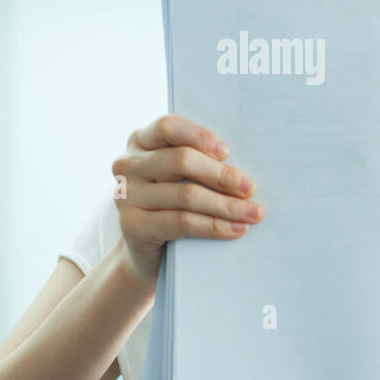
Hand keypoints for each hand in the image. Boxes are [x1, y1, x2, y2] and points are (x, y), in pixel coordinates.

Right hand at [111, 115, 263, 286]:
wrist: (147, 251)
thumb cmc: (172, 204)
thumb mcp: (179, 176)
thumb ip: (197, 162)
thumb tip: (243, 166)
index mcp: (140, 141)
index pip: (168, 127)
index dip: (199, 136)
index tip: (227, 152)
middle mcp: (127, 165)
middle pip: (181, 161)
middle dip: (222, 175)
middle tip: (251, 188)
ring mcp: (126, 196)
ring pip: (186, 195)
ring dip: (226, 205)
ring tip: (253, 213)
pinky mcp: (132, 226)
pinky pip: (182, 222)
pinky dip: (214, 226)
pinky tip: (236, 229)